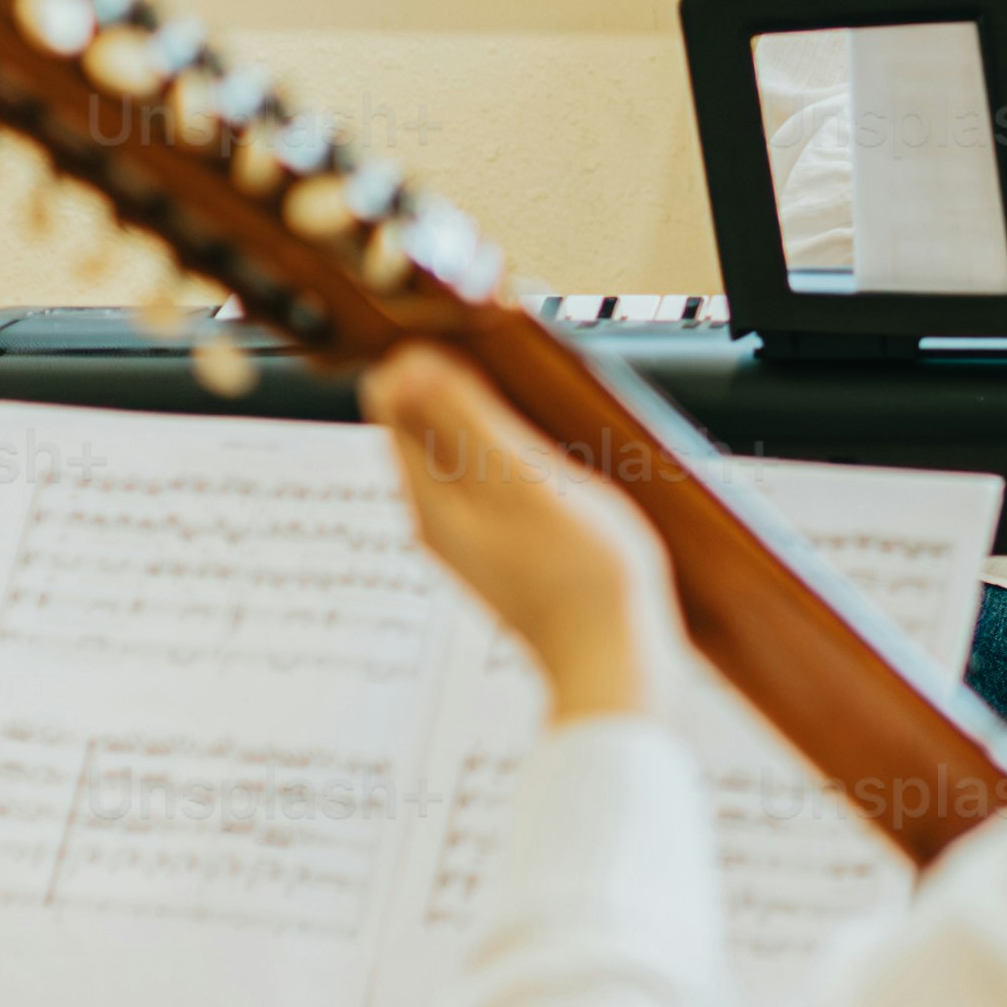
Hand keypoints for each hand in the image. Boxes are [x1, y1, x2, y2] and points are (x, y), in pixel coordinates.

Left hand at [370, 343, 684, 728]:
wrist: (615, 667)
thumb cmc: (580, 577)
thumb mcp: (525, 482)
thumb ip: (466, 420)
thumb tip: (407, 361)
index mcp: (429, 500)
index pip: (392, 399)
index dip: (426, 356)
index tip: (476, 338)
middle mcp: (437, 520)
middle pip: (424, 423)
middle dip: (458, 383)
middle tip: (515, 365)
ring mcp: (471, 539)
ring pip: (460, 453)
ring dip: (491, 417)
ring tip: (542, 406)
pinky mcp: (507, 552)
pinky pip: (492, 482)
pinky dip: (514, 456)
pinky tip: (556, 460)